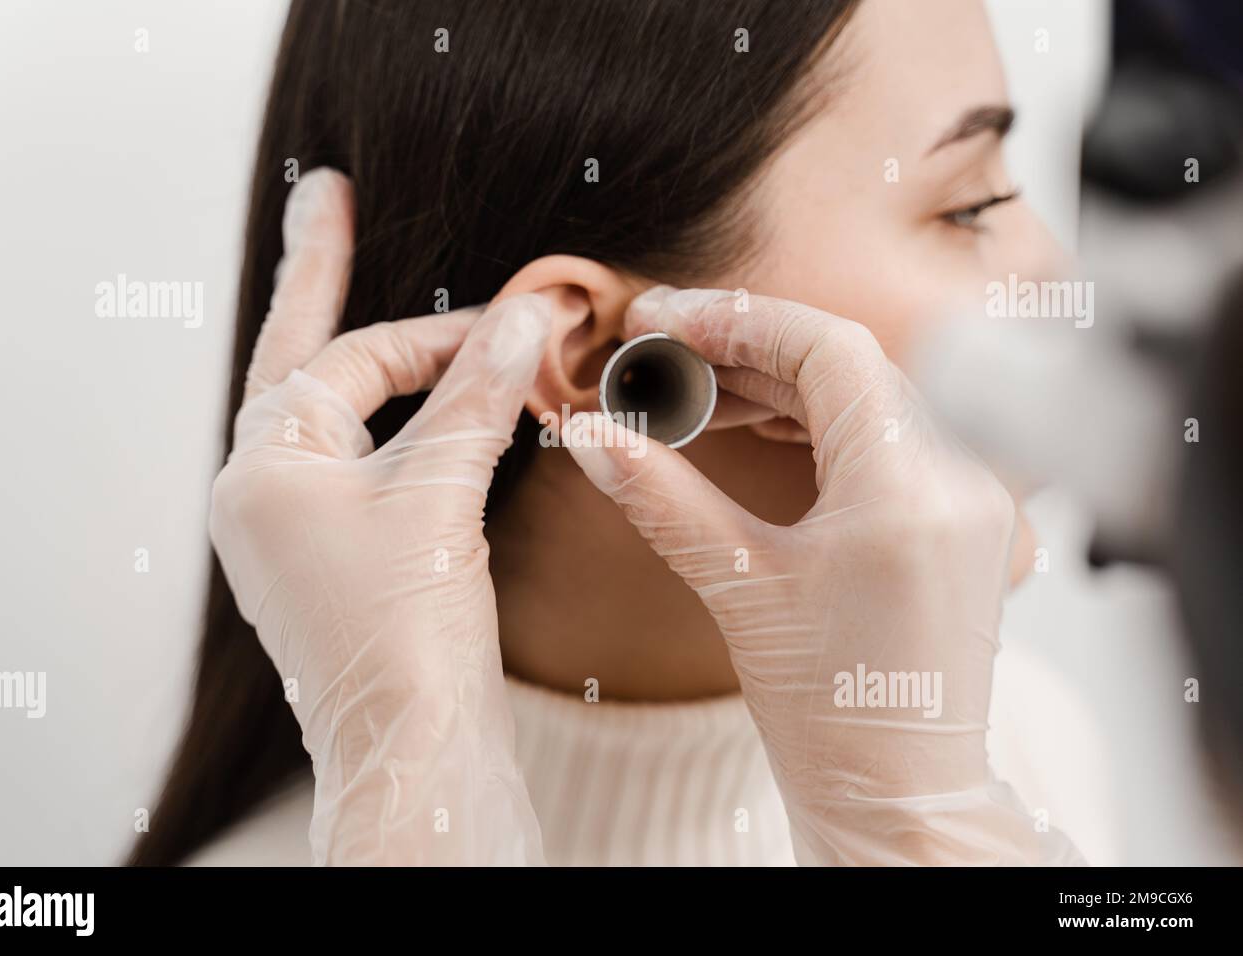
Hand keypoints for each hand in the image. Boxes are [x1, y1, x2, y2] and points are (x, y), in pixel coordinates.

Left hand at [210, 169, 547, 864]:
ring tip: (377, 284)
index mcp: (262, 471)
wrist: (415, 755)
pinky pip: (373, 468)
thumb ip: (479, 395)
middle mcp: (267, 495)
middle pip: (307, 363)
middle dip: (320, 281)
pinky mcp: (346, 563)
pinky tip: (436, 402)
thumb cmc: (406, 636)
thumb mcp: (440, 494)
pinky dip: (411, 428)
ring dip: (385, 364)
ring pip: (345, 417)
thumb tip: (526, 313)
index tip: (511, 316)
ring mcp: (302, 531)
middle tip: (325, 195)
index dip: (434, 331)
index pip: (345, 360)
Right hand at [564, 286, 1082, 865]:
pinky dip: (818, 424)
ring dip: (780, 385)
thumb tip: (590, 433)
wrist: (900, 795)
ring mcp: (970, 500)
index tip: (665, 319)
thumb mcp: (737, 590)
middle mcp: (957, 481)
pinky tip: (756, 427)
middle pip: (847, 369)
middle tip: (663, 349)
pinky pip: (887, 440)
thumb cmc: (831, 715)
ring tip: (696, 390)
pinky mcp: (961, 520)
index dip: (738, 320)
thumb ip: (660, 496)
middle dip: (747, 350)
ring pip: (867, 400)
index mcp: (906, 490)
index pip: (829, 350)